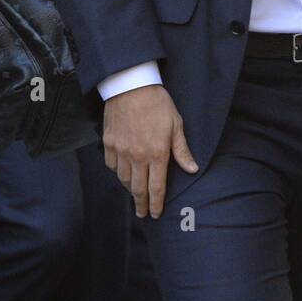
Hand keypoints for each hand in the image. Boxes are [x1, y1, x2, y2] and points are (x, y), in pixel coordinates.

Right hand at [102, 84, 198, 217]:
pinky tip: (122, 172)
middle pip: (138, 189)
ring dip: (130, 189)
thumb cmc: (157, 103)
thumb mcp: (176, 125)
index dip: (156, 204)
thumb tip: (192, 169)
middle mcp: (137, 157)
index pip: (156, 187)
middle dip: (141, 204)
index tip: (155, 214)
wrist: (131, 86)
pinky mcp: (109, 143)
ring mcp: (121, 151)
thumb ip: (182, 150)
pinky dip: (117, 172)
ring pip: (123, 179)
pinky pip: (112, 165)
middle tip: (143, 213)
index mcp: (156, 154)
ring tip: (135, 193)